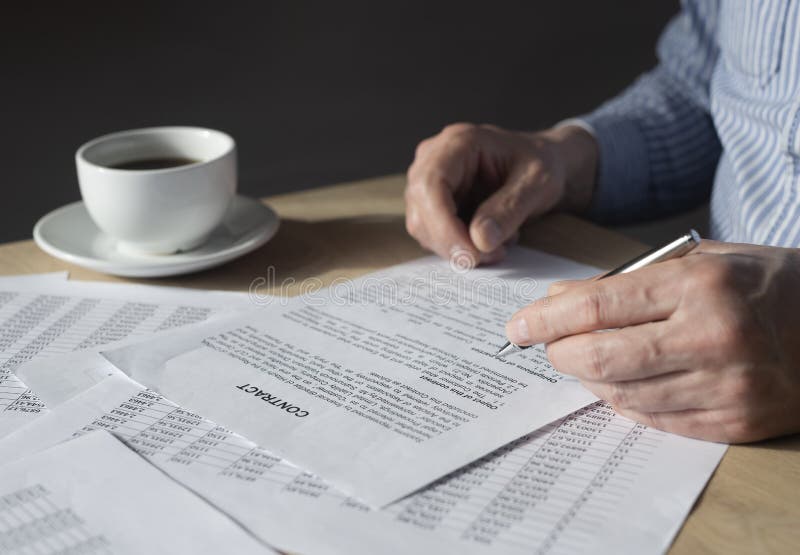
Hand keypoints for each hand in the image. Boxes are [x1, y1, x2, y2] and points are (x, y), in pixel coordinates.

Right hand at [405, 123, 596, 265]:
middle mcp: (433, 159)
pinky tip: (489, 239)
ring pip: (423, 228)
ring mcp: (428, 182)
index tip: (470, 255)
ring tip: (500, 241)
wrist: (541, 166)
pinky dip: (459, 247)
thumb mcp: (538, 183)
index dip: (443, 226)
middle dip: (454, 243)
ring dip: (458, 247)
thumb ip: (509, 209)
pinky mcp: (431, 204)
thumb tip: (479, 240)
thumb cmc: (540, 164)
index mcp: (458, 142)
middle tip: (494, 255)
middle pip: (421, 210)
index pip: (431, 185)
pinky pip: (433, 235)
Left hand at [505, 241, 799, 442]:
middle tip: (545, 345)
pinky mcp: (734, 423)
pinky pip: (653, 420)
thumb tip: (559, 301)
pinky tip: (620, 382)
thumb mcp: (698, 261)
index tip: (517, 326)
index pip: (597, 307)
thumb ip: (626, 282)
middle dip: (557, 353)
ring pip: (621, 394)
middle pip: (599, 357)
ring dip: (588, 378)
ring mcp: (726, 388)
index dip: (546, 319)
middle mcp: (712, 338)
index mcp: (700, 286)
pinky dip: (623, 400)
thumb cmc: (762, 284)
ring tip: (584, 358)